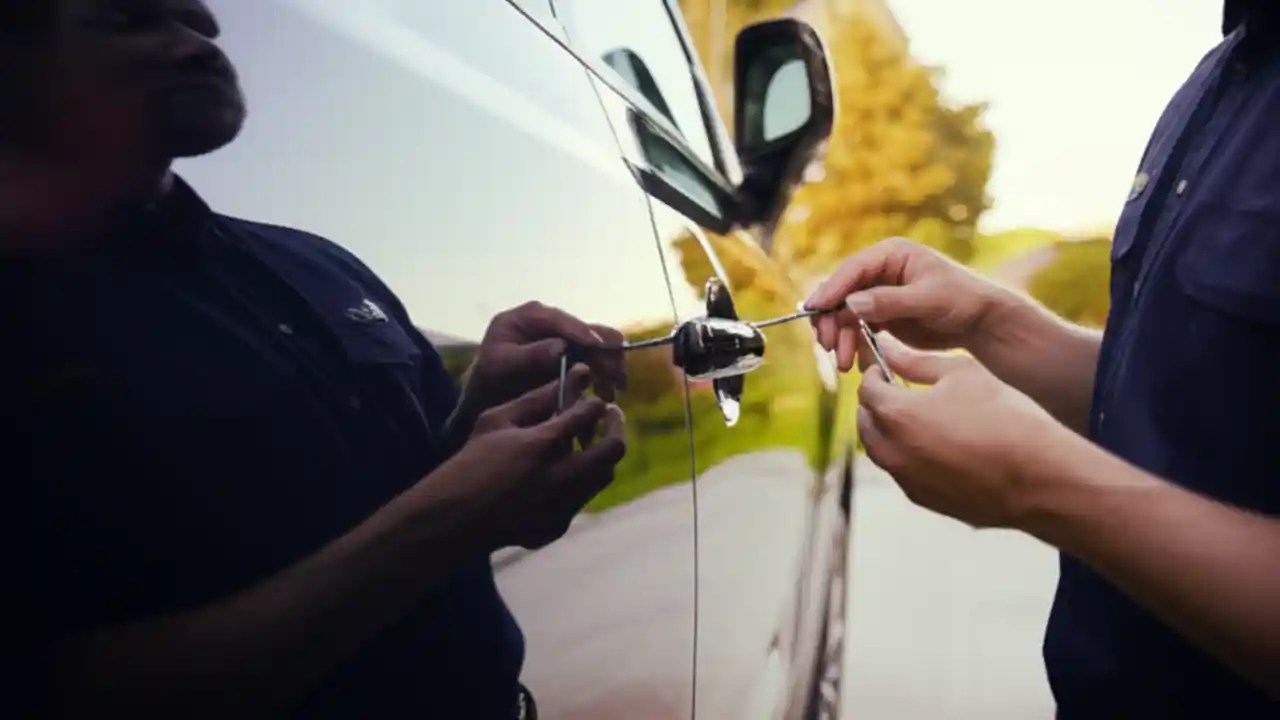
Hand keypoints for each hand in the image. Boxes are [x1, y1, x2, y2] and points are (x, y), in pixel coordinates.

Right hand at [436, 364, 626, 549]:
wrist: (452, 518)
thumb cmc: (470, 462)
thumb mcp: (496, 420)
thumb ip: (536, 399)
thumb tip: (571, 377)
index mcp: (543, 446)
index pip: (587, 415)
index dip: (594, 403)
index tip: (594, 399)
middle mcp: (560, 478)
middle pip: (613, 450)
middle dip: (617, 427)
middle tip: (611, 415)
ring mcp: (562, 507)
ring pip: (603, 477)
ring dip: (601, 455)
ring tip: (589, 442)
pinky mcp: (557, 526)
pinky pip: (582, 498)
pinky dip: (581, 481)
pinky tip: (565, 472)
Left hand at [449, 301, 626, 443]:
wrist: (490, 393)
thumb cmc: (490, 377)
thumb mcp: (501, 366)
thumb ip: (529, 356)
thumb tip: (560, 347)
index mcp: (530, 316)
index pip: (561, 320)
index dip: (583, 333)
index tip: (600, 348)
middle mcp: (552, 321)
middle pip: (588, 329)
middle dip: (605, 352)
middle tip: (616, 378)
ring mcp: (565, 335)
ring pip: (600, 343)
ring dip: (611, 365)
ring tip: (615, 390)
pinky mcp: (575, 352)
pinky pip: (598, 358)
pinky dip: (606, 373)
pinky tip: (607, 394)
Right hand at [804, 237, 1005, 371]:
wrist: (981, 322)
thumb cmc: (963, 300)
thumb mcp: (929, 299)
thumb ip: (890, 301)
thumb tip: (851, 303)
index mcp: (891, 254)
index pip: (852, 269)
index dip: (832, 289)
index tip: (816, 310)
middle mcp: (880, 271)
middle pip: (841, 292)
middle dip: (830, 319)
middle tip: (827, 344)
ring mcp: (878, 293)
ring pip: (843, 313)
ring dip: (838, 337)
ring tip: (843, 362)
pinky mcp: (880, 315)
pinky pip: (854, 328)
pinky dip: (849, 343)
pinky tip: (852, 361)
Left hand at [855, 332, 1067, 528]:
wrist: (1040, 478)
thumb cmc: (1006, 416)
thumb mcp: (962, 372)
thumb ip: (915, 360)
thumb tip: (886, 346)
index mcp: (896, 414)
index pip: (866, 388)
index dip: (875, 374)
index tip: (889, 368)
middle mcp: (892, 452)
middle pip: (865, 421)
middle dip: (876, 403)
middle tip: (898, 390)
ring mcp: (905, 480)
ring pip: (880, 450)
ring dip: (887, 431)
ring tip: (916, 417)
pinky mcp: (923, 499)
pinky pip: (901, 472)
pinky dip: (906, 456)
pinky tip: (935, 446)